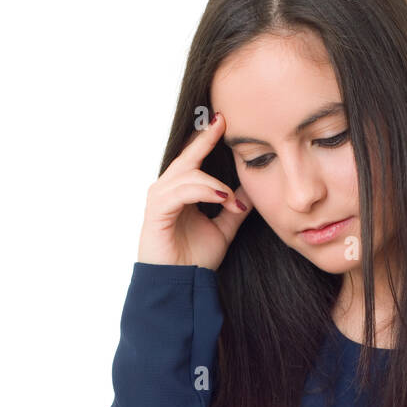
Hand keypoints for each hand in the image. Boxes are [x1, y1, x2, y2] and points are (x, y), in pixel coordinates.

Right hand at [137, 112, 250, 269]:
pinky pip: (181, 192)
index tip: (225, 121)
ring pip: (187, 174)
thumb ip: (233, 209)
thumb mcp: (222, 230)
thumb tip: (250, 190)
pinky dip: (203, 191)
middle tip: (223, 122)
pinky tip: (221, 198)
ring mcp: (159, 199)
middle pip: (186, 157)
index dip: (207, 140)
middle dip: (204, 139)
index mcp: (180, 192)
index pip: (194, 160)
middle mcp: (167, 190)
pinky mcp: (156, 211)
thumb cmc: (194, 260)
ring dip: (213, 182)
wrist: (180, 286)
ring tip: (230, 197)